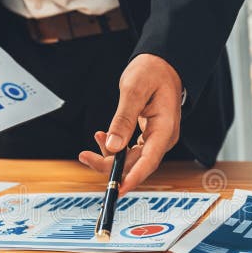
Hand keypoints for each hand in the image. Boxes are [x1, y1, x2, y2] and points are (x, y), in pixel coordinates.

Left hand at [79, 54, 182, 195]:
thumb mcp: (134, 90)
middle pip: (137, 164)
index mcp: (165, 128)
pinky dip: (114, 147)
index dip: (133, 177)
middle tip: (85, 158)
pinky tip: (100, 137)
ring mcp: (156, 139)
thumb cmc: (152, 72)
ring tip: (89, 147)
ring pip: (131, 159)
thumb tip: (112, 145)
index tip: (119, 188)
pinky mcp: (148, 136)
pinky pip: (130, 149)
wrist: (162, 63)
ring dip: (110, 157)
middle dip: (111, 166)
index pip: (149, 160)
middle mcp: (163, 138)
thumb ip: (123, 119)